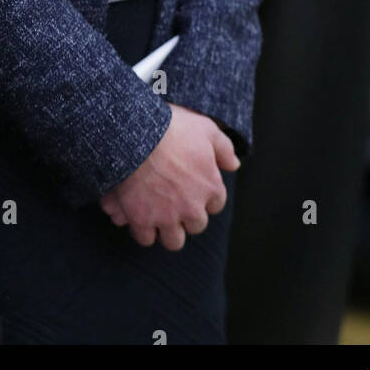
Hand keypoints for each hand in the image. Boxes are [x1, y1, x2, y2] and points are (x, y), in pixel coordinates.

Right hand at [98, 104, 237, 249]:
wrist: (135, 135)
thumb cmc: (172, 128)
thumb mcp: (205, 129)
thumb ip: (224, 148)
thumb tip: (234, 164)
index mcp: (211, 187)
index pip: (215, 204)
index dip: (204, 196)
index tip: (193, 188)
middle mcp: (193, 208)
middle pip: (196, 226)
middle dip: (187, 216)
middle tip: (174, 202)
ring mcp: (167, 216)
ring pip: (174, 241)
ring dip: (168, 230)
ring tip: (158, 216)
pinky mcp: (142, 219)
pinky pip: (146, 238)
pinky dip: (142, 230)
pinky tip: (138, 216)